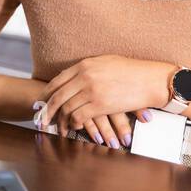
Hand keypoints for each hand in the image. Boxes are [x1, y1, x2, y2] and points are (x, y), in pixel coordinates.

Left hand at [38, 56, 170, 143]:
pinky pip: (79, 117)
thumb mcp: (107, 62)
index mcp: (84, 65)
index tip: (40, 102)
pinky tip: (74, 128)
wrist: (151, 79)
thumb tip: (77, 75)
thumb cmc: (133, 71)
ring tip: (58, 128)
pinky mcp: (100, 104)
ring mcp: (92, 90)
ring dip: (60, 121)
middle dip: (47, 110)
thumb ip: (89, 68)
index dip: (46, 93)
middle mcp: (85, 76)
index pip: (58, 80)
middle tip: (41, 119)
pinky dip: (73, 124)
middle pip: (58, 96)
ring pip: (66, 108)